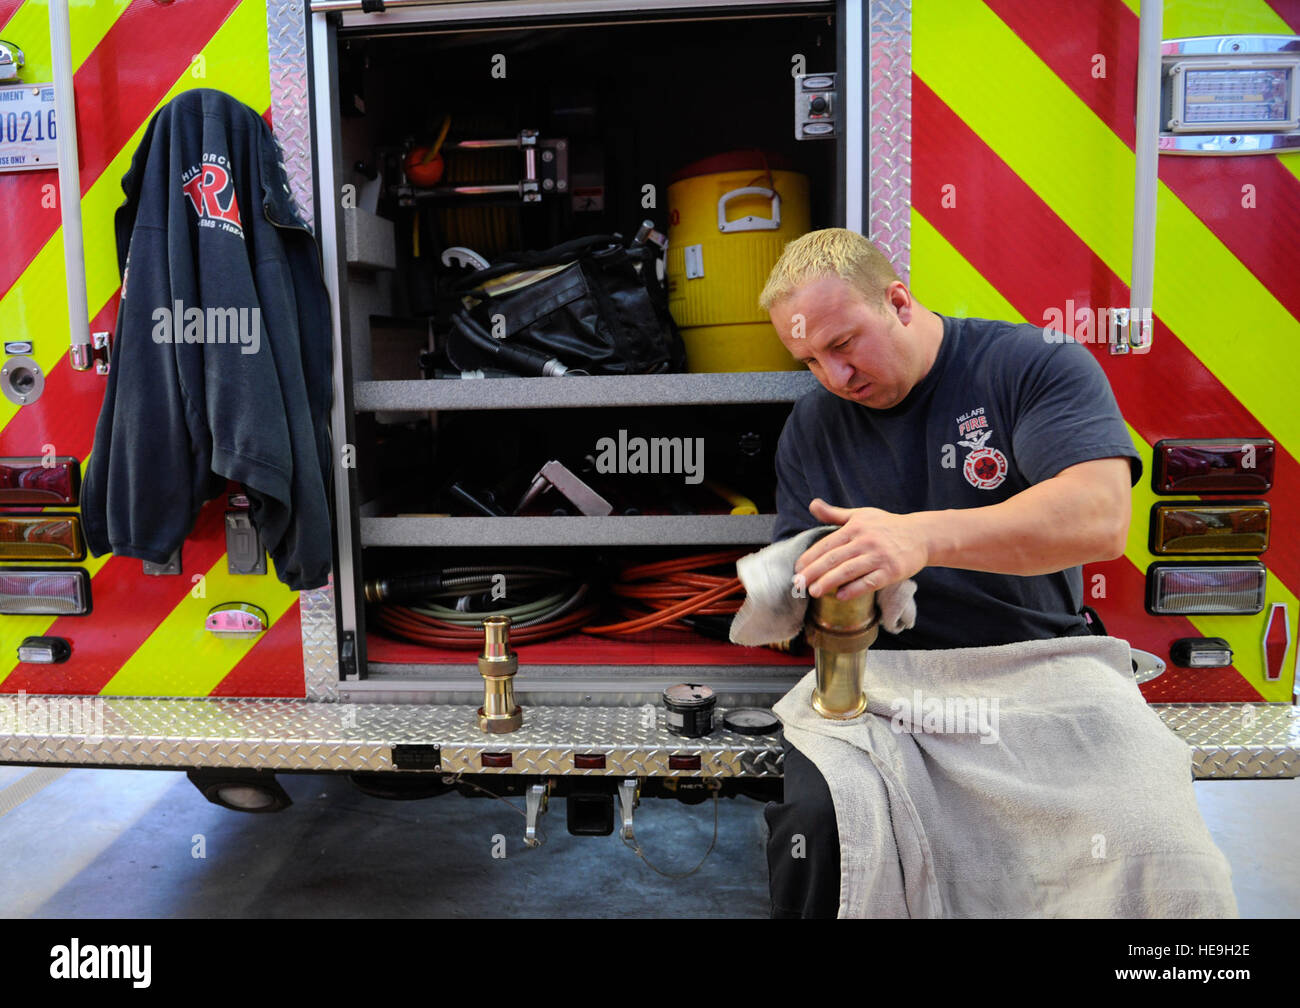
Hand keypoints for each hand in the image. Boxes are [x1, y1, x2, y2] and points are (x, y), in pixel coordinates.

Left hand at [795, 498, 929, 600]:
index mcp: (855, 528)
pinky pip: (869, 582)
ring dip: (828, 582)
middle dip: (813, 572)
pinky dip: (854, 589)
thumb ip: (835, 514)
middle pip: (833, 558)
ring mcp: (879, 556)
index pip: (827, 544)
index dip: (810, 557)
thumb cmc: (887, 526)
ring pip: (848, 571)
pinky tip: (841, 596)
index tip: (797, 569)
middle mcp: (865, 541)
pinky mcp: (891, 571)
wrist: (921, 535)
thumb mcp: (861, 515)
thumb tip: (812, 504)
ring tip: (814, 592)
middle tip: (799, 584)